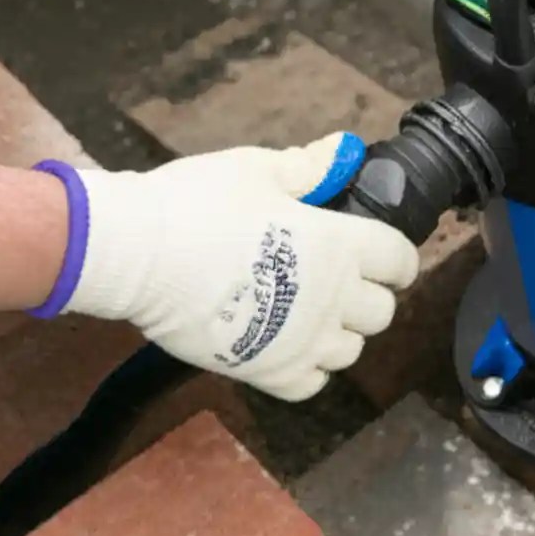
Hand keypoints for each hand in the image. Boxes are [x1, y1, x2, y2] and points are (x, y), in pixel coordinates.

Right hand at [39, 133, 419, 400]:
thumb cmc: (197, 203)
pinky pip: (312, 385)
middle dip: (367, 294)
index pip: (399, 259)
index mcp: (339, 245)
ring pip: (351, 350)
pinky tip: (288, 346)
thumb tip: (346, 151)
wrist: (135, 254)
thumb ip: (309, 167)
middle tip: (337, 279)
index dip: (394, 256)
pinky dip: (308, 370)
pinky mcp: (267, 371)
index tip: (378, 252)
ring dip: (339, 333)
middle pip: (382, 311)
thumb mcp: (256, 169)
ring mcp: (302, 341)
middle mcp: (332, 298)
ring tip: (310, 314)